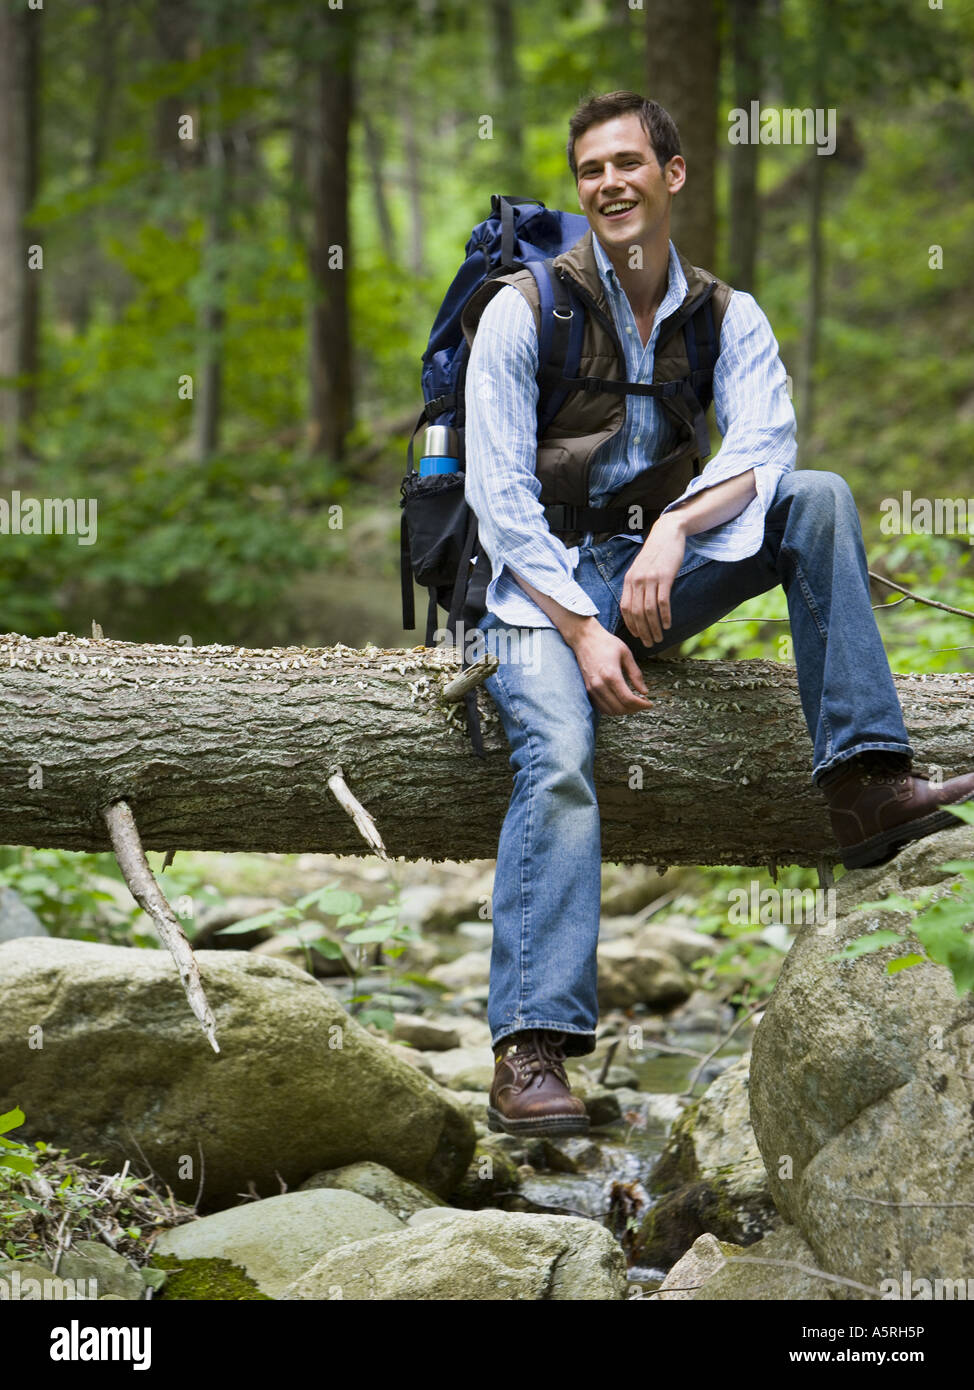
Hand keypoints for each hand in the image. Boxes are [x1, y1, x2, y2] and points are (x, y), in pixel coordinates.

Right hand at [567, 619, 651, 715]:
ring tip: (634, 703)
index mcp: (611, 675)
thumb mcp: (626, 654)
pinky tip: (622, 702)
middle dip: (635, 709)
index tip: (649, 703)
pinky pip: (601, 707)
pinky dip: (613, 709)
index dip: (641, 705)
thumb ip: (636, 674)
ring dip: (624, 711)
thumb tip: (645, 692)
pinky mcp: (588, 690)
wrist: (584, 639)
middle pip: (620, 708)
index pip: (628, 699)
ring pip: (610, 711)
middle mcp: (599, 684)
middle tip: (644, 703)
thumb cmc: (606, 643)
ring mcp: (592, 688)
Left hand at [620, 514, 685, 646]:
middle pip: (636, 613)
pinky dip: (664, 616)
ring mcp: (650, 579)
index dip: (631, 625)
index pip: (625, 608)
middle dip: (642, 631)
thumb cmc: (656, 554)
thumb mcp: (641, 569)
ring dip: (654, 628)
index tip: (637, 636)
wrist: (667, 534)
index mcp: (629, 580)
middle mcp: (636, 581)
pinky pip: (662, 601)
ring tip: (659, 638)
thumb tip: (638, 606)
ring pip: (649, 610)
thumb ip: (637, 586)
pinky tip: (667, 625)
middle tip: (650, 643)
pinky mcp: (664, 577)